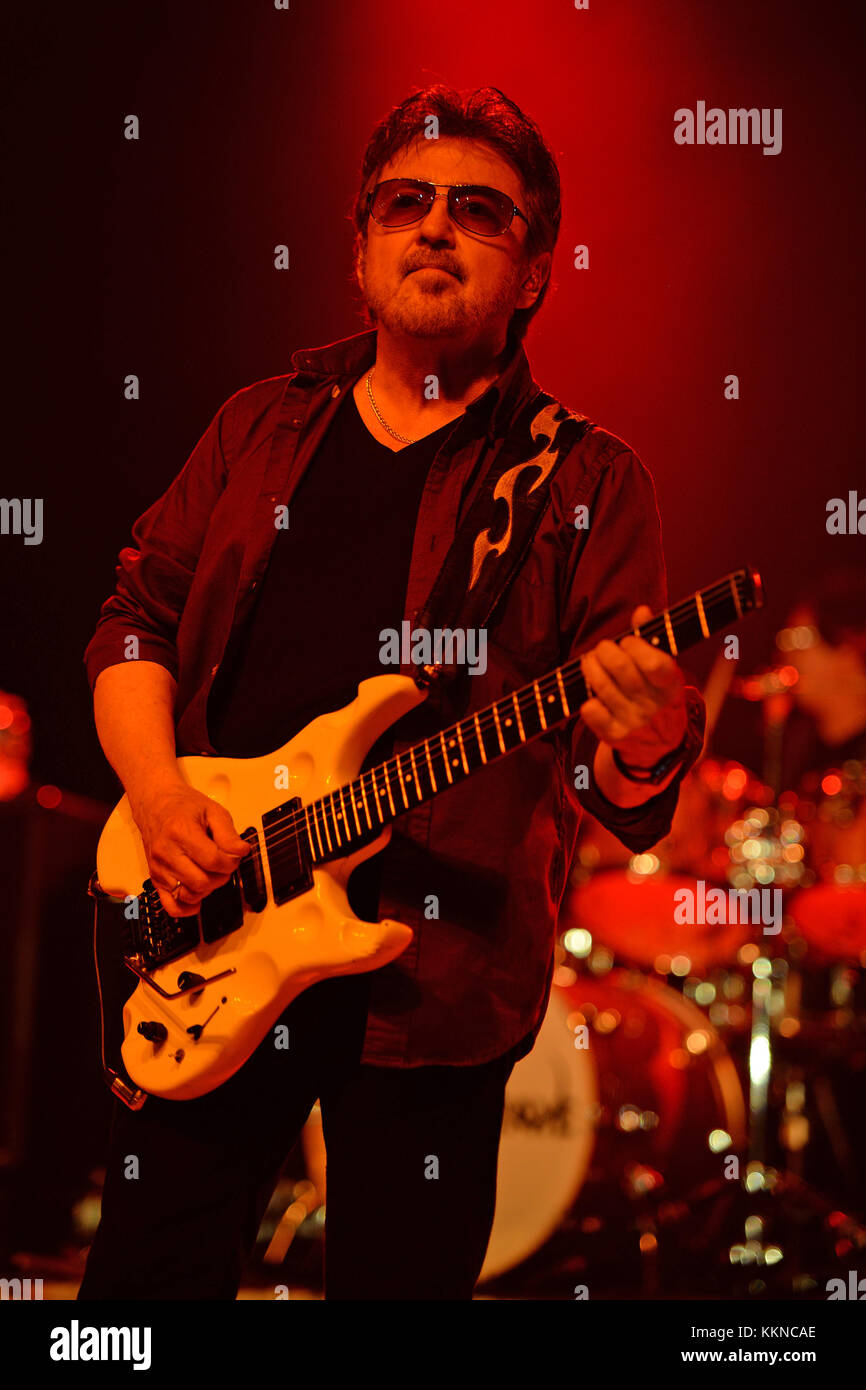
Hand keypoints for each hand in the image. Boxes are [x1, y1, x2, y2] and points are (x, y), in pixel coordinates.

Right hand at [131, 780, 249, 917]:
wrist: (156, 804)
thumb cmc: (183, 807)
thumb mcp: (213, 811)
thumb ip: (228, 834)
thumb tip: (241, 852)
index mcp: (180, 832)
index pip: (213, 860)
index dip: (230, 862)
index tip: (234, 856)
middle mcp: (166, 852)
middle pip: (201, 881)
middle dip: (221, 876)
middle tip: (223, 864)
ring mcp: (159, 868)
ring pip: (189, 895)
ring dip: (207, 889)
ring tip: (210, 873)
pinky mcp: (155, 878)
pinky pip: (170, 906)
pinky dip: (187, 907)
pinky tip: (197, 896)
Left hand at [579, 604, 686, 767]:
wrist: (661, 747)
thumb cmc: (658, 695)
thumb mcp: (665, 670)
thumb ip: (652, 639)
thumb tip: (641, 610)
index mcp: (671, 686)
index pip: (653, 663)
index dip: (635, 646)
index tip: (627, 642)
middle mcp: (654, 706)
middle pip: (621, 669)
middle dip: (604, 651)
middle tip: (602, 649)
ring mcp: (634, 723)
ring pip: (601, 687)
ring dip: (590, 667)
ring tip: (589, 662)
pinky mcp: (615, 737)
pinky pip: (590, 711)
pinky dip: (587, 698)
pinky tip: (592, 693)